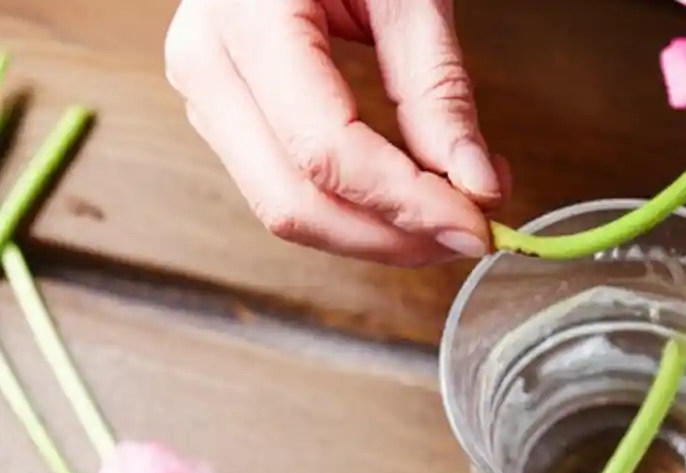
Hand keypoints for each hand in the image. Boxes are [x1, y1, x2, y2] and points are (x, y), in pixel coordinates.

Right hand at [164, 0, 506, 264]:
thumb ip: (438, 90)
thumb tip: (478, 186)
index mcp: (245, 17)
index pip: (325, 150)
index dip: (406, 202)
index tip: (476, 223)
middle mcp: (206, 65)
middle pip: (295, 202)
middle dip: (391, 237)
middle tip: (470, 232)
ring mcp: (206, 95)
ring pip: (286, 209)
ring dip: (375, 233)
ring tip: (449, 210)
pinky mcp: (225, 114)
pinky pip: (285, 187)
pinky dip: (353, 208)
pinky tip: (409, 194)